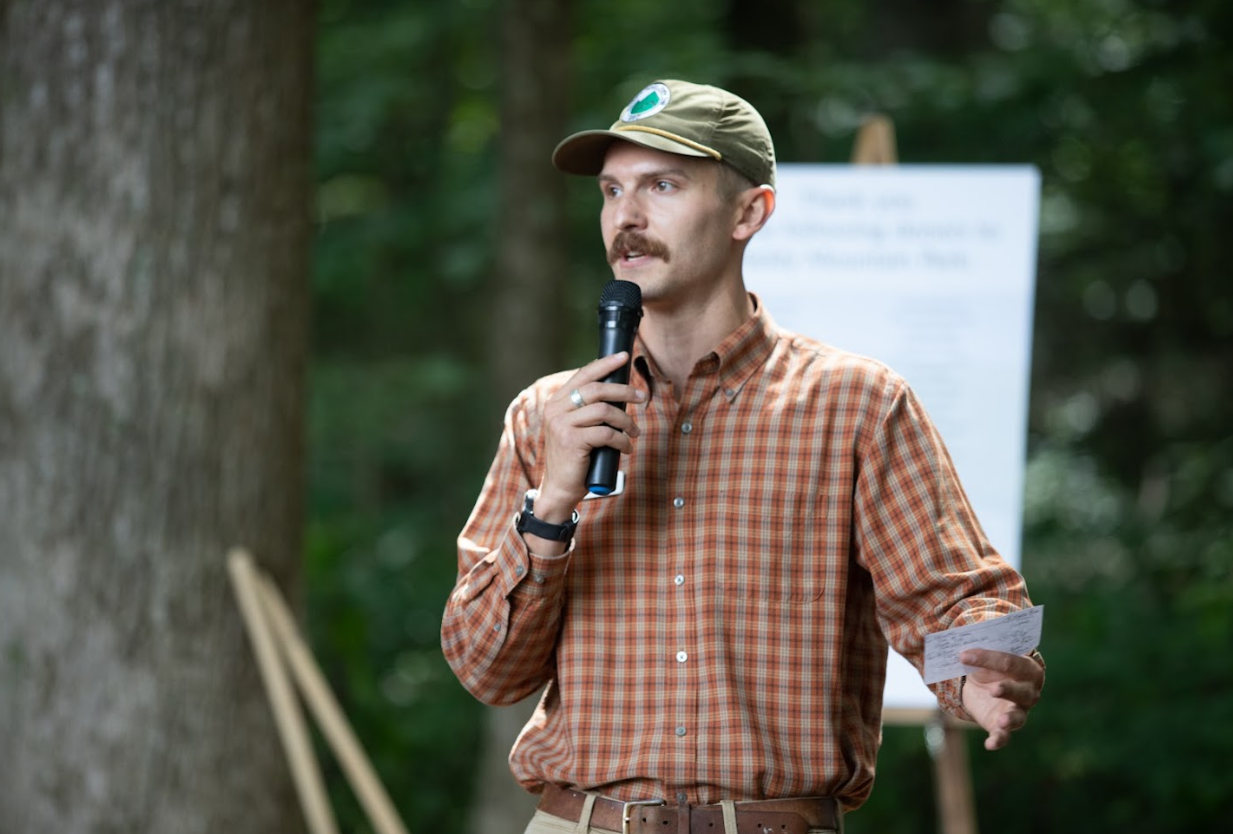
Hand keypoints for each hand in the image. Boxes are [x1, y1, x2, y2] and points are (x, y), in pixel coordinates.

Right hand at [533, 352, 644, 523]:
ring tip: (634, 432)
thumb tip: (619, 391)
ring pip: (604, 411)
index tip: (625, 357)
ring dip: (626, 421)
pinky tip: (626, 448)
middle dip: (624, 391)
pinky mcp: (571, 441)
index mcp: (556, 402)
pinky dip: (622, 440)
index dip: (605, 364)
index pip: (583, 375)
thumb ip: (588, 409)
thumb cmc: (575, 457)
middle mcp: (555, 409)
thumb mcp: (578, 427)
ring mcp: (561, 425)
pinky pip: (606, 433)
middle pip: (597, 389)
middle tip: (643, 397)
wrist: (560, 487)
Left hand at [959, 649, 1043, 750]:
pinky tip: (990, 744)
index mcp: (1027, 668)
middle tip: (994, 690)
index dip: (987, 658)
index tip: (963, 656)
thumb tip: (950, 648)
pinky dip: (999, 740)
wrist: (982, 685)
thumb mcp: (982, 657)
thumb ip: (975, 652)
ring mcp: (1018, 710)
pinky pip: (1005, 736)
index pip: (1010, 662)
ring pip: (1018, 716)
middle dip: (1008, 690)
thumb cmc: (988, 666)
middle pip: (1021, 691)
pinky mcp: (1004, 726)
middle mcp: (1028, 692)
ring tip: (1002, 721)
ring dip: (1010, 719)